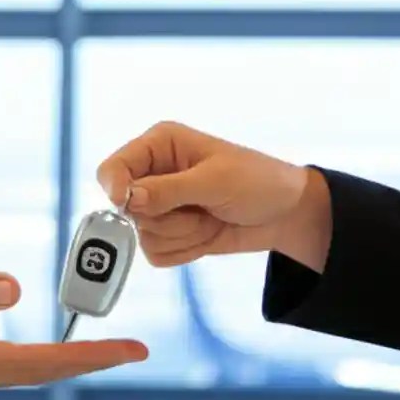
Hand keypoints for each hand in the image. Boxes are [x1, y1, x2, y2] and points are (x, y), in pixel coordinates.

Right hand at [0, 263, 147, 393]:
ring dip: (67, 360)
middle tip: (137, 351)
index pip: (34, 361)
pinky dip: (39, 356)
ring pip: (24, 371)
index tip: (127, 350)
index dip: (85, 354)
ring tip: (109, 350)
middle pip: (38, 372)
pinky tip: (56, 349)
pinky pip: (6, 364)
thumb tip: (14, 291)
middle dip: (89, 360)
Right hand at [96, 121, 331, 271]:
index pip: (114, 168)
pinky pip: (156, 254)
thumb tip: (127, 199)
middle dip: (165, 217)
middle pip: (126, 209)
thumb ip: (168, 189)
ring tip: (210, 218)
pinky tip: (207, 234)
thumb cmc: (257, 182)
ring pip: (143, 236)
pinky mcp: (171, 233)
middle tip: (200, 208)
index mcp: (160, 145)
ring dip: (181, 235)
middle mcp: (154, 174)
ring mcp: (161, 206)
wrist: (285, 214)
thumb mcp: (215, 181)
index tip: (128, 204)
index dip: (115, 188)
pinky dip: (185, 250)